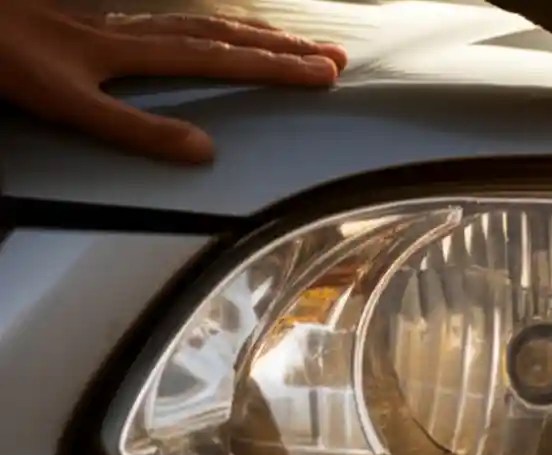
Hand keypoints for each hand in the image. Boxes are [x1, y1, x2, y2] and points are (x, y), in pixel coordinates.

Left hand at [0, 1, 346, 163]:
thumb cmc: (7, 61)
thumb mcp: (67, 103)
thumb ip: (135, 130)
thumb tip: (204, 151)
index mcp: (133, 52)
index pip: (222, 60)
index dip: (276, 67)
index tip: (325, 74)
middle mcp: (135, 30)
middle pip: (224, 34)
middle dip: (282, 47)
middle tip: (333, 57)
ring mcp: (116, 23)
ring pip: (202, 22)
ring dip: (254, 33)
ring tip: (295, 43)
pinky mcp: (97, 23)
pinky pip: (172, 20)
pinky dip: (210, 26)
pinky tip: (214, 31)